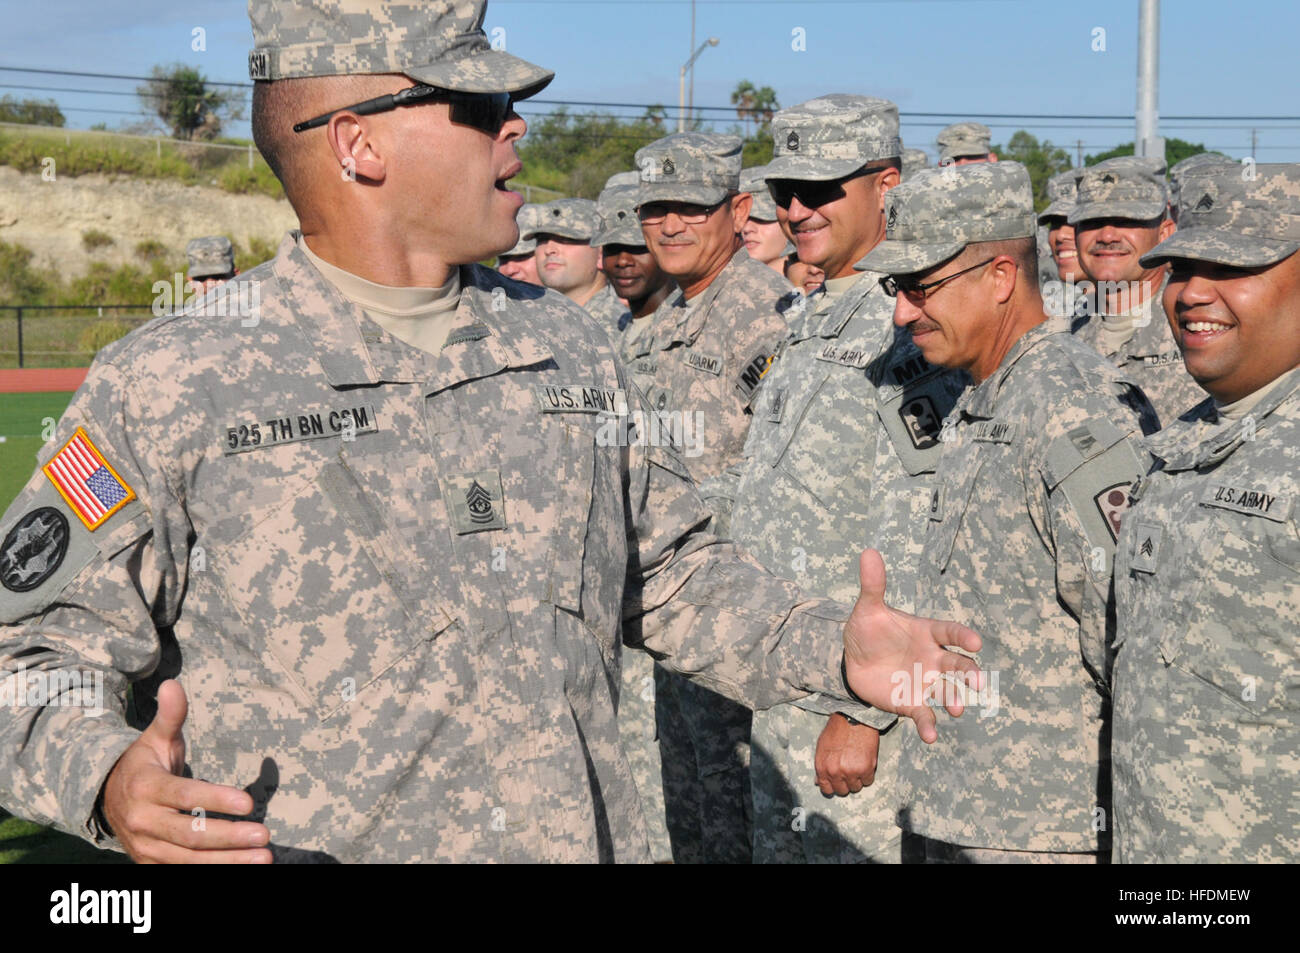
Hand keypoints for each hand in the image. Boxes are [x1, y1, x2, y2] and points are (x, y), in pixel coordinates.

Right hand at [101, 679, 271, 863]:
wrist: (106, 798)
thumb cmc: (144, 764)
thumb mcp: (154, 738)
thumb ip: (170, 716)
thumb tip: (173, 684)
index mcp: (145, 788)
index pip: (185, 796)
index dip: (216, 800)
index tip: (249, 802)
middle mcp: (143, 821)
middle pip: (190, 834)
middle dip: (229, 837)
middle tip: (265, 835)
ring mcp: (146, 847)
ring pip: (190, 859)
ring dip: (228, 861)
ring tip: (263, 858)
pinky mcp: (151, 863)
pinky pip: (184, 871)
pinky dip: (214, 871)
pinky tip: (242, 867)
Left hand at [814, 713, 878, 796]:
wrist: (854, 718)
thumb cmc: (837, 730)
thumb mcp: (822, 747)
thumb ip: (821, 766)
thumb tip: (818, 782)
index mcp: (822, 767)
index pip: (826, 790)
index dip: (833, 786)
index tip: (837, 782)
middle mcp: (835, 772)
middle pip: (842, 791)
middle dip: (845, 783)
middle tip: (849, 771)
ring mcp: (851, 772)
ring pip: (856, 787)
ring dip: (857, 779)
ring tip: (857, 764)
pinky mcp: (866, 769)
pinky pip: (868, 781)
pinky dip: (868, 774)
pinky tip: (865, 762)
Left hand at [842, 549, 982, 743]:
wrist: (853, 658)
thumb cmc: (869, 629)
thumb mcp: (868, 608)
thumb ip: (873, 585)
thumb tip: (868, 552)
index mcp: (927, 633)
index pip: (950, 632)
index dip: (963, 636)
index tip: (976, 641)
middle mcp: (933, 658)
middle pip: (958, 665)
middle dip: (970, 673)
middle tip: (977, 682)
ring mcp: (925, 681)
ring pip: (947, 692)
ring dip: (954, 700)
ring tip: (955, 709)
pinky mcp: (912, 702)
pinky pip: (925, 714)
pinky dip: (929, 725)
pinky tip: (930, 736)